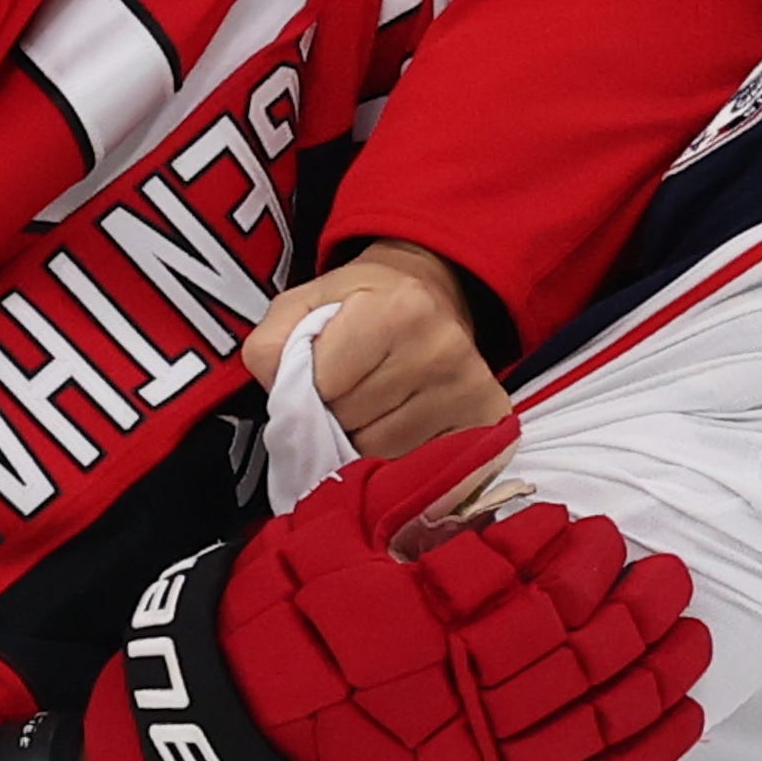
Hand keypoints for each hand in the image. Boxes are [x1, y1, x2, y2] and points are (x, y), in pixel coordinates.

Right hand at [79, 420, 708, 760]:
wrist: (227, 756)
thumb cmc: (267, 633)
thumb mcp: (318, 534)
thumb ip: (410, 482)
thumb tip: (497, 436)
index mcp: (417, 617)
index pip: (517, 576)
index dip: (565, 549)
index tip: (587, 524)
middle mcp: (457, 688)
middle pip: (572, 641)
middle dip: (628, 601)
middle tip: (661, 569)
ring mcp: (477, 758)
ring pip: (593, 711)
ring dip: (652, 668)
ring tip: (688, 630)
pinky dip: (640, 754)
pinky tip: (679, 716)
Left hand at [247, 244, 507, 460]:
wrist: (432, 294)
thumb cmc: (361, 305)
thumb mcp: (306, 302)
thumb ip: (272, 342)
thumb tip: (277, 392)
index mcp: (397, 308)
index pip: (324, 386)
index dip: (310, 388)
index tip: (321, 373)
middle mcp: (442, 347)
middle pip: (353, 423)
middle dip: (336, 416)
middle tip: (349, 390)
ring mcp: (469, 388)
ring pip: (381, 452)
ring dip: (364, 440)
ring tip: (375, 407)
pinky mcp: (489, 420)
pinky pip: (417, 466)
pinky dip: (399, 456)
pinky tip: (403, 425)